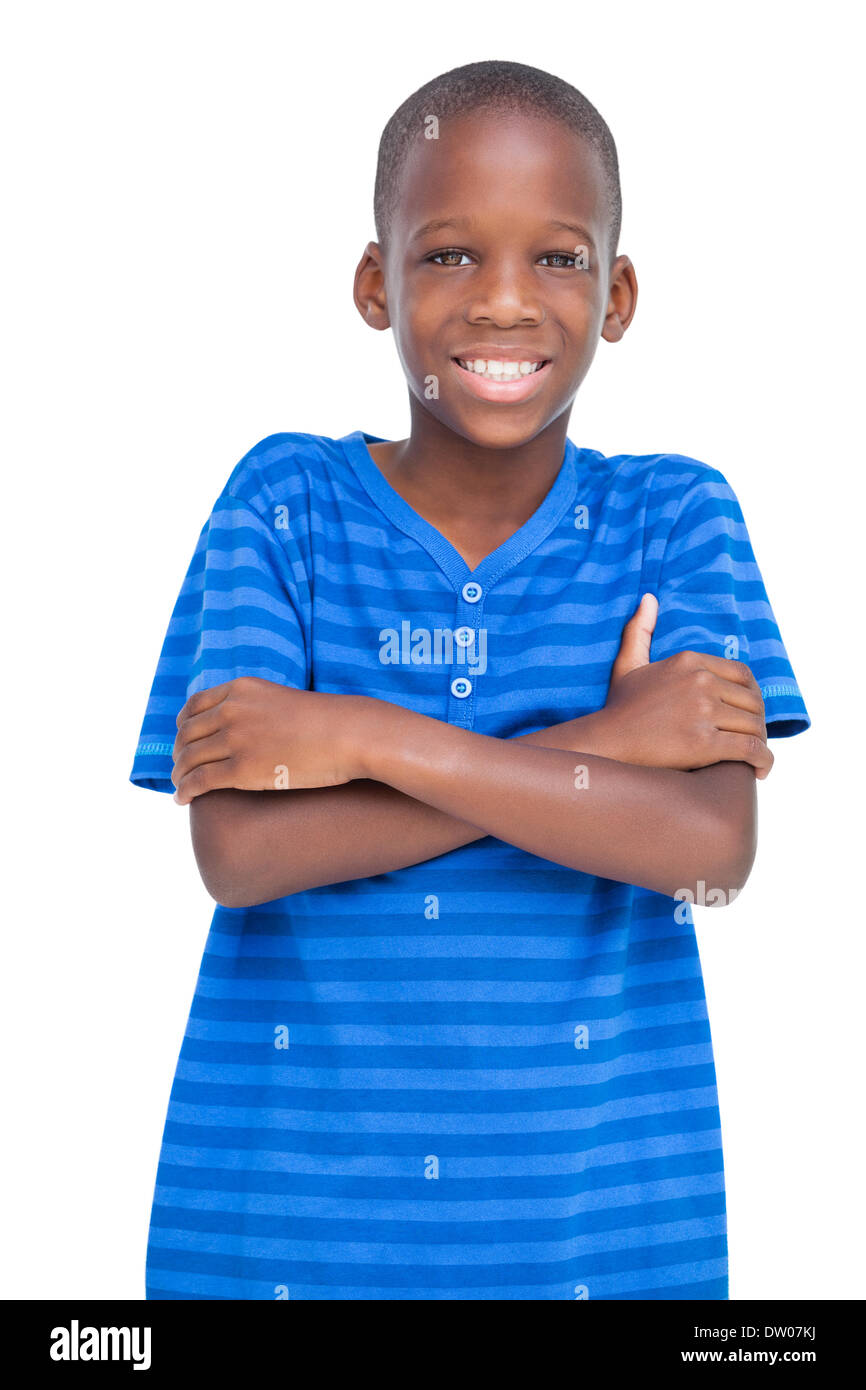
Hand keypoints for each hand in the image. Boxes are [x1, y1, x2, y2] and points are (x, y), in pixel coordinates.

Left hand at [171, 678, 367, 802]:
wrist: (349, 735)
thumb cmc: (327, 723)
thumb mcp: (282, 700)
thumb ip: (256, 709)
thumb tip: (244, 730)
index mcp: (241, 690)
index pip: (194, 706)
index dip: (183, 726)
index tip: (183, 740)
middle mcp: (232, 710)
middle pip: (187, 733)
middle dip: (178, 753)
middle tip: (179, 768)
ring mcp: (235, 739)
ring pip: (189, 758)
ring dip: (178, 775)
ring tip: (179, 786)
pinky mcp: (242, 769)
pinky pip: (200, 781)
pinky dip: (185, 791)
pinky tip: (182, 800)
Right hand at [597, 593, 773, 777]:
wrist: (605, 743)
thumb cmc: (618, 708)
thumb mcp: (628, 664)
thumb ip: (639, 630)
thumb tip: (649, 598)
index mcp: (689, 661)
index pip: (742, 674)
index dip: (752, 695)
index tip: (749, 712)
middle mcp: (700, 681)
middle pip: (753, 700)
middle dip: (758, 721)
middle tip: (754, 739)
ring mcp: (703, 711)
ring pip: (754, 725)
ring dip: (762, 743)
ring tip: (756, 757)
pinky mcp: (705, 743)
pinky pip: (750, 749)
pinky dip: (763, 761)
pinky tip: (760, 770)